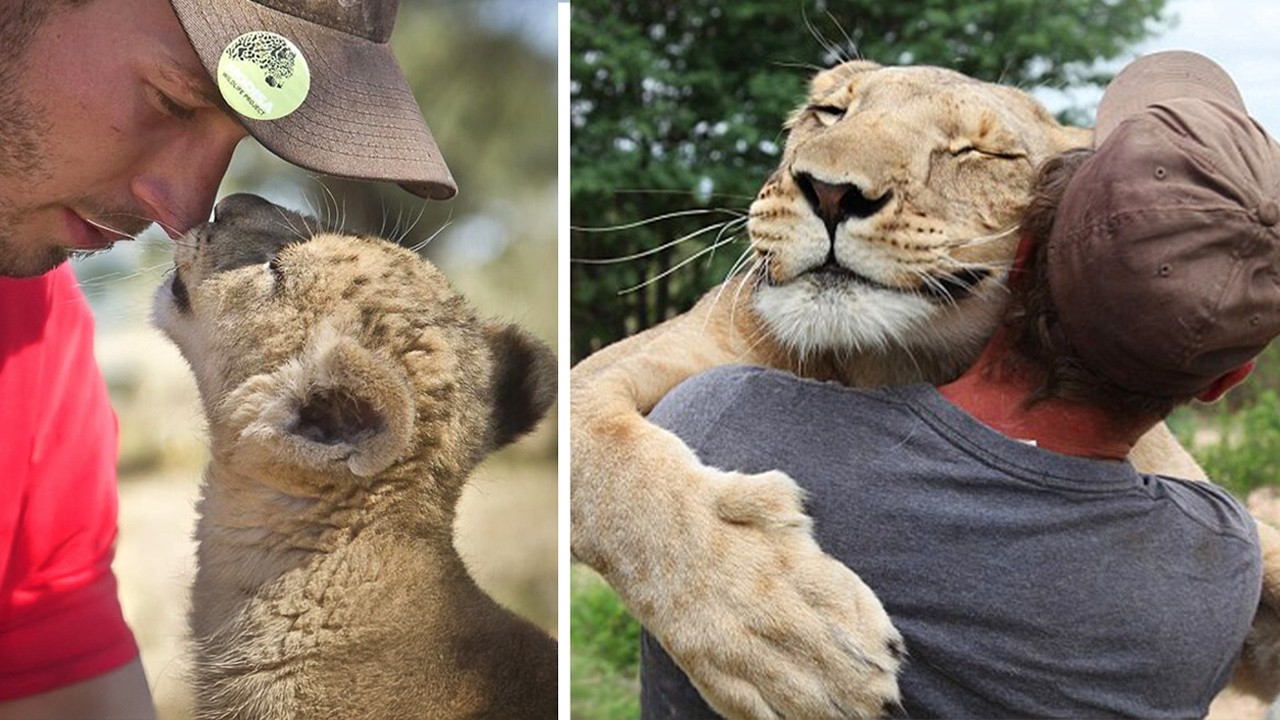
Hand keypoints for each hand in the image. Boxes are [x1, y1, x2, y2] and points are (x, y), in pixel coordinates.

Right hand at [635, 468, 903, 718]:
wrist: (610, 500)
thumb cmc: (678, 483)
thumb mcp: (739, 484)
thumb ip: (770, 499)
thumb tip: (800, 515)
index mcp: (766, 554)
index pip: (830, 595)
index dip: (865, 624)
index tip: (894, 650)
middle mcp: (748, 600)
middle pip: (816, 648)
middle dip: (856, 680)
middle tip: (889, 701)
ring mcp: (721, 633)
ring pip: (784, 683)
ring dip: (824, 707)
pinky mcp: (695, 653)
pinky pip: (736, 700)